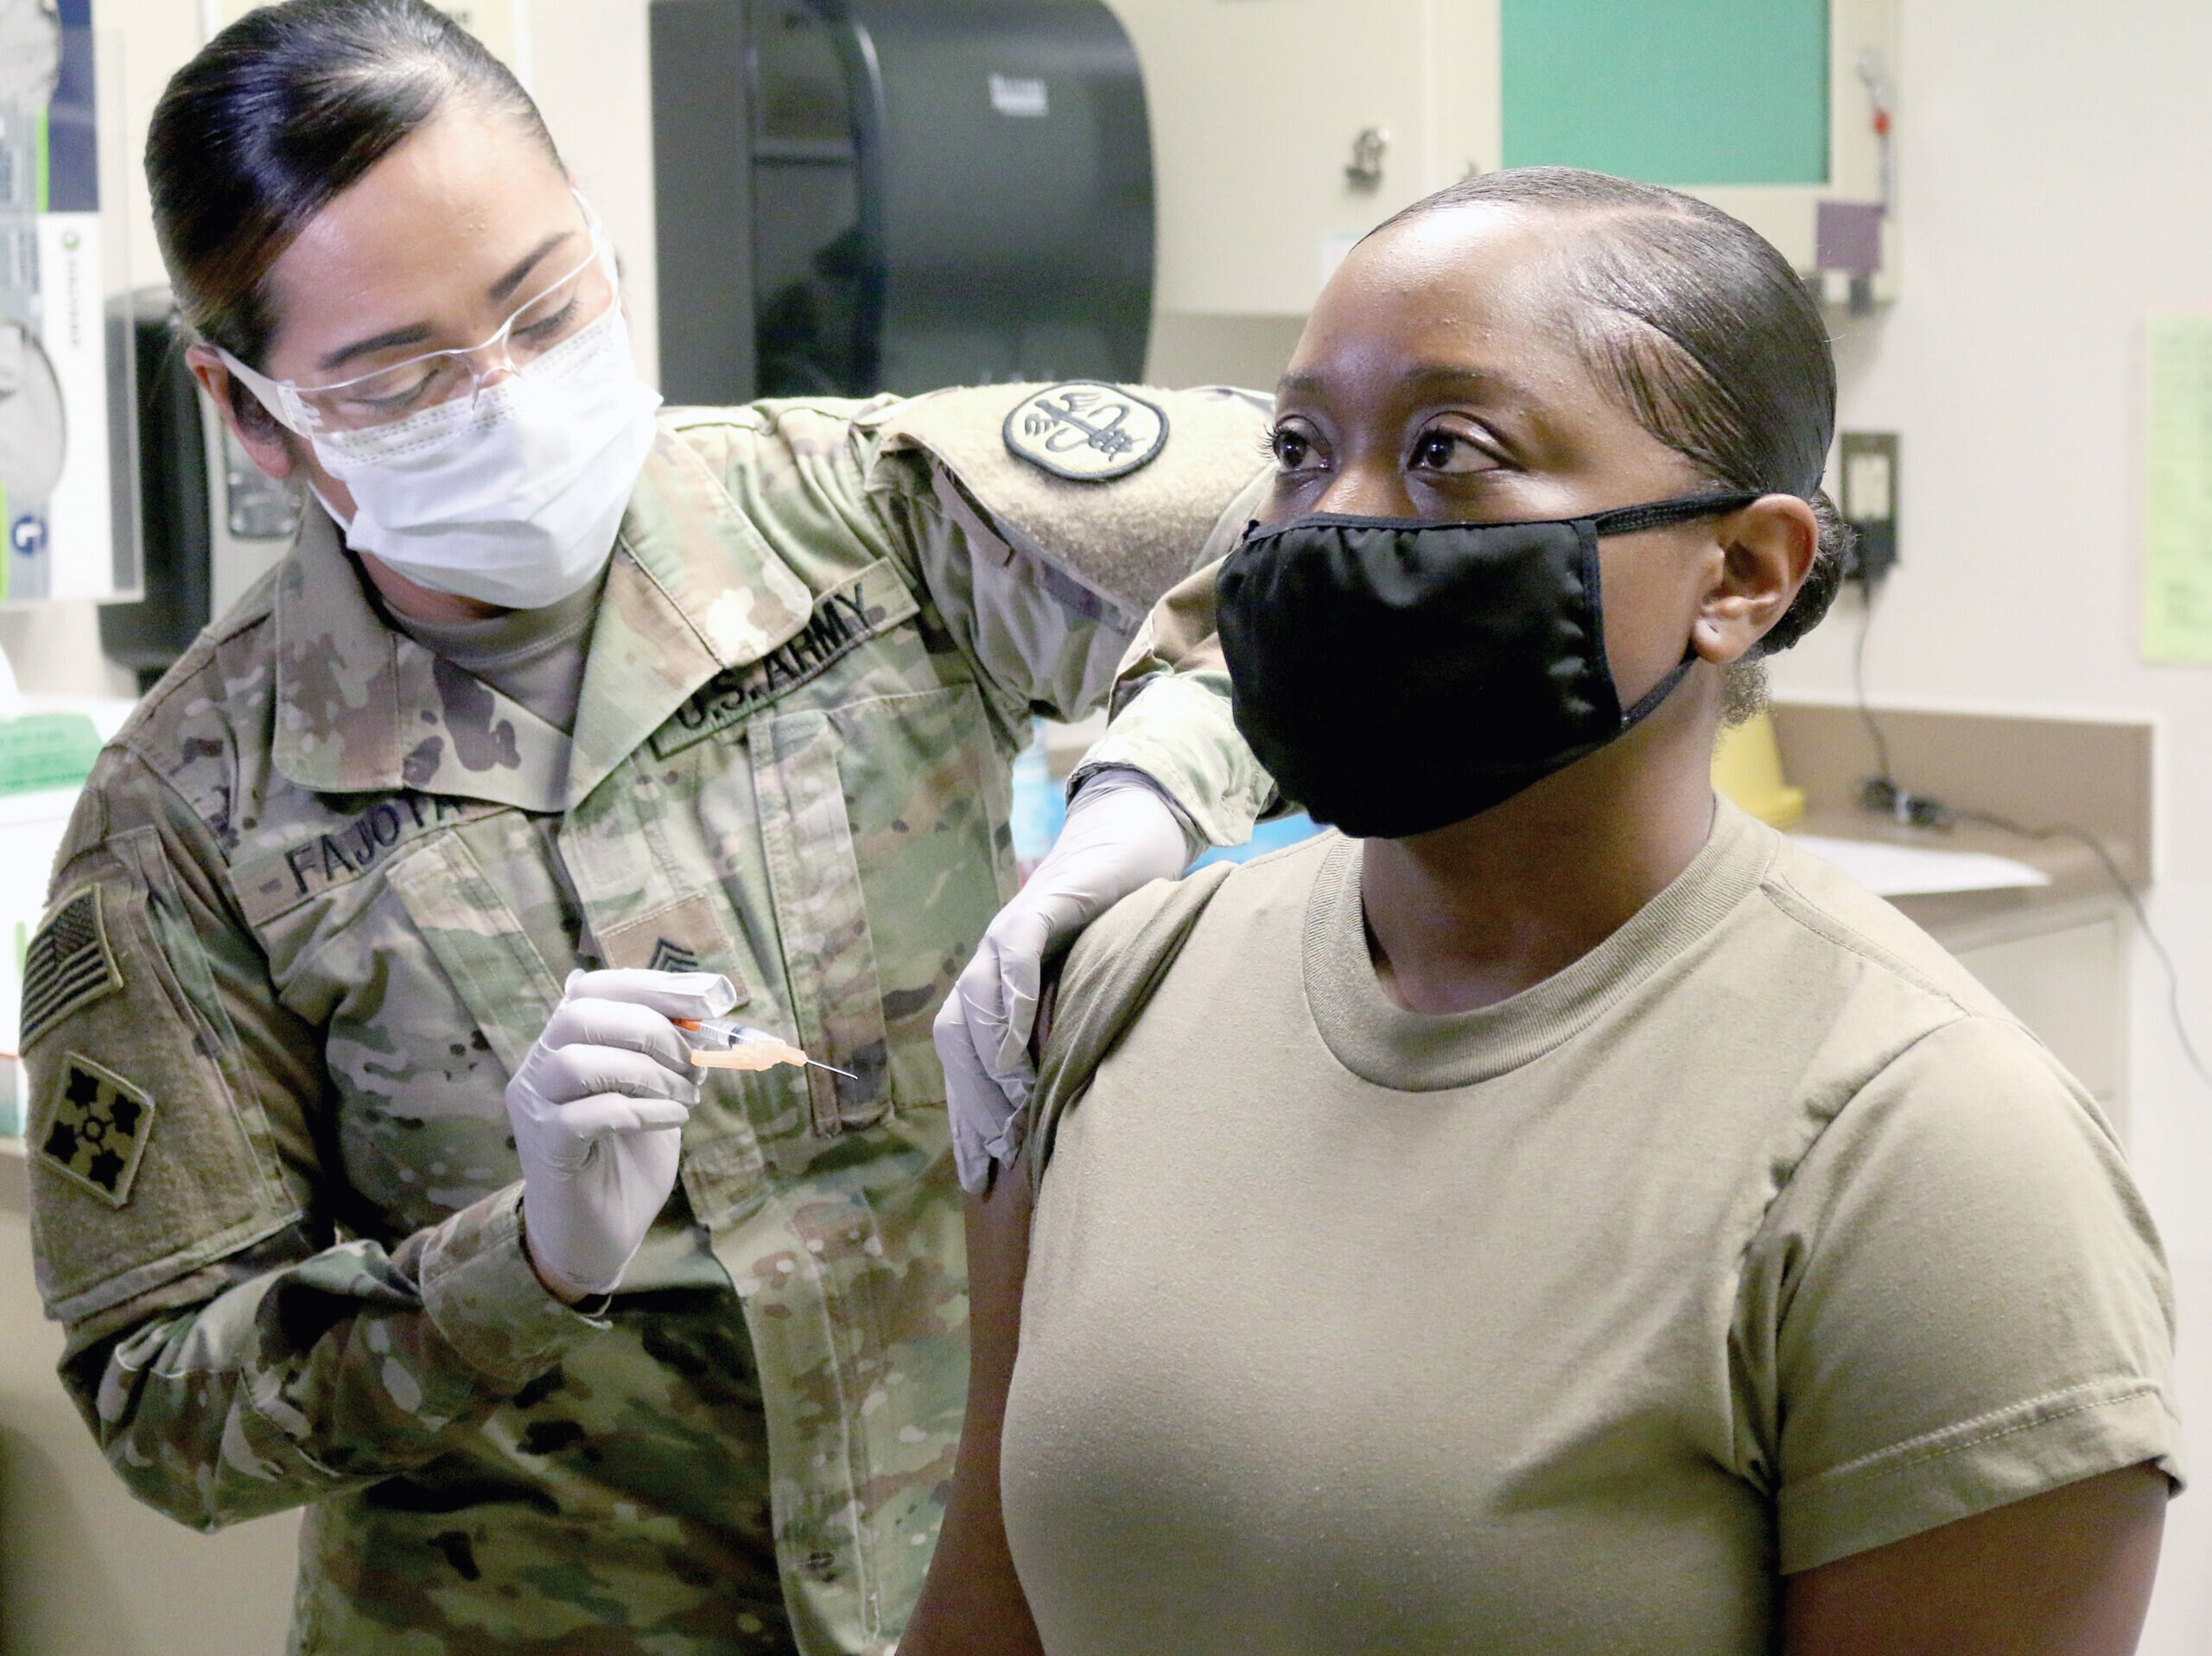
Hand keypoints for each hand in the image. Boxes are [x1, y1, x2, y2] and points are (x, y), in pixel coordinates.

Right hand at [507, 968, 737, 1298]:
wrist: (600, 1234)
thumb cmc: (628, 1158)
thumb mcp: (659, 1093)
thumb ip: (672, 1054)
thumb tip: (706, 1011)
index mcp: (564, 1042)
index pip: (594, 987)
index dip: (650, 985)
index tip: (706, 996)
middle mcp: (539, 1066)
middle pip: (581, 1015)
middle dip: (650, 1028)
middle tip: (692, 1059)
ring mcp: (534, 1106)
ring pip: (577, 1061)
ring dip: (647, 1072)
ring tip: (685, 1095)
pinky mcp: (544, 1146)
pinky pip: (589, 1113)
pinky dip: (642, 1110)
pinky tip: (672, 1120)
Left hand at [934, 771, 1190, 1192]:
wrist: (1132, 844)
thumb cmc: (1119, 927)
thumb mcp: (1090, 996)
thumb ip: (1069, 1041)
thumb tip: (1065, 1117)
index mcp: (996, 988)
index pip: (961, 1057)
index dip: (966, 1115)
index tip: (979, 1174)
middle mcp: (990, 961)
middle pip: (955, 1037)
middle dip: (972, 1102)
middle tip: (997, 1157)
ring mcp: (1009, 930)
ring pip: (974, 1001)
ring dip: (989, 1061)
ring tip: (1012, 1110)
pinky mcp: (1042, 902)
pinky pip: (1014, 952)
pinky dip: (1011, 995)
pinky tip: (1019, 1042)